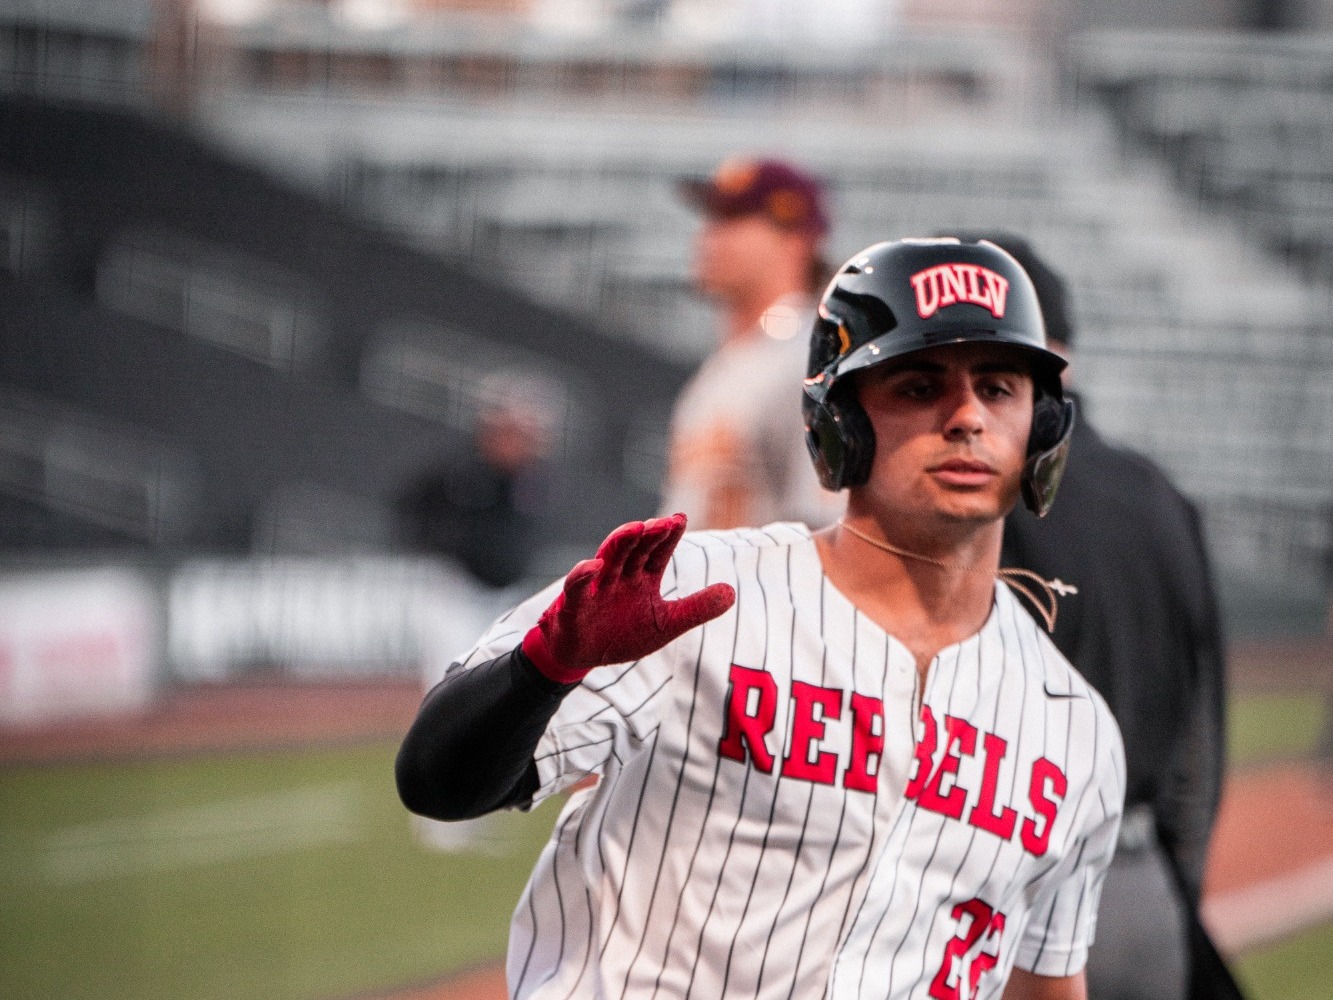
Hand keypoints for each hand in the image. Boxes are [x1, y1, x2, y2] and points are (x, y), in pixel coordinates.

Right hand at [521, 513, 735, 683]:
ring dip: (620, 542)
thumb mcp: (666, 625)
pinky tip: (593, 567)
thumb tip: (732, 592)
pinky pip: (577, 588)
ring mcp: (596, 588)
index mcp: (642, 577)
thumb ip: (696, 608)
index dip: (668, 535)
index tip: (680, 518)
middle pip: (635, 549)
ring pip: (608, 559)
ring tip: (635, 528)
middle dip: (648, 534)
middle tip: (664, 522)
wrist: (583, 657)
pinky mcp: (573, 606)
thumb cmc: (623, 634)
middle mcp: (620, 576)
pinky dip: (583, 576)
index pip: (658, 551)